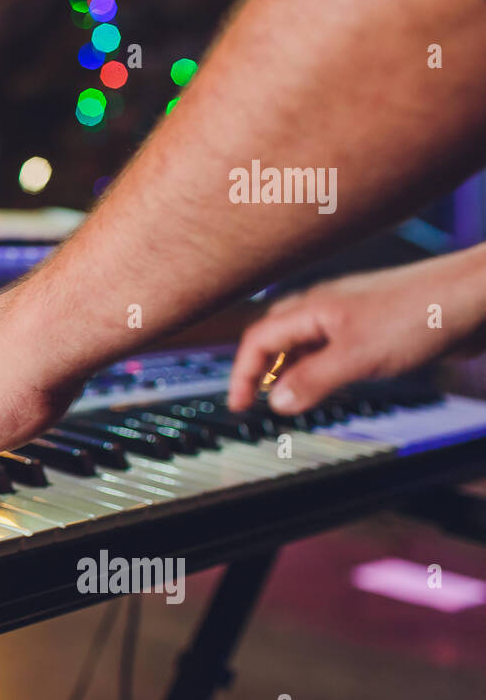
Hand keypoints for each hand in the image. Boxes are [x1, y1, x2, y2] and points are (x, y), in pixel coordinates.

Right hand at [227, 249, 485, 413]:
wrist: (477, 295)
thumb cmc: (422, 314)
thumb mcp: (358, 356)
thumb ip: (313, 380)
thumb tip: (277, 403)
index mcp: (312, 307)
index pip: (257, 339)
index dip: (242, 374)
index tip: (238, 404)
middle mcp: (325, 306)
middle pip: (275, 336)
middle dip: (259, 368)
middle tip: (254, 399)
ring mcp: (350, 313)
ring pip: (304, 341)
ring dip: (290, 369)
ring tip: (288, 397)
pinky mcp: (375, 324)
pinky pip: (332, 346)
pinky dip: (320, 366)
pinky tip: (331, 381)